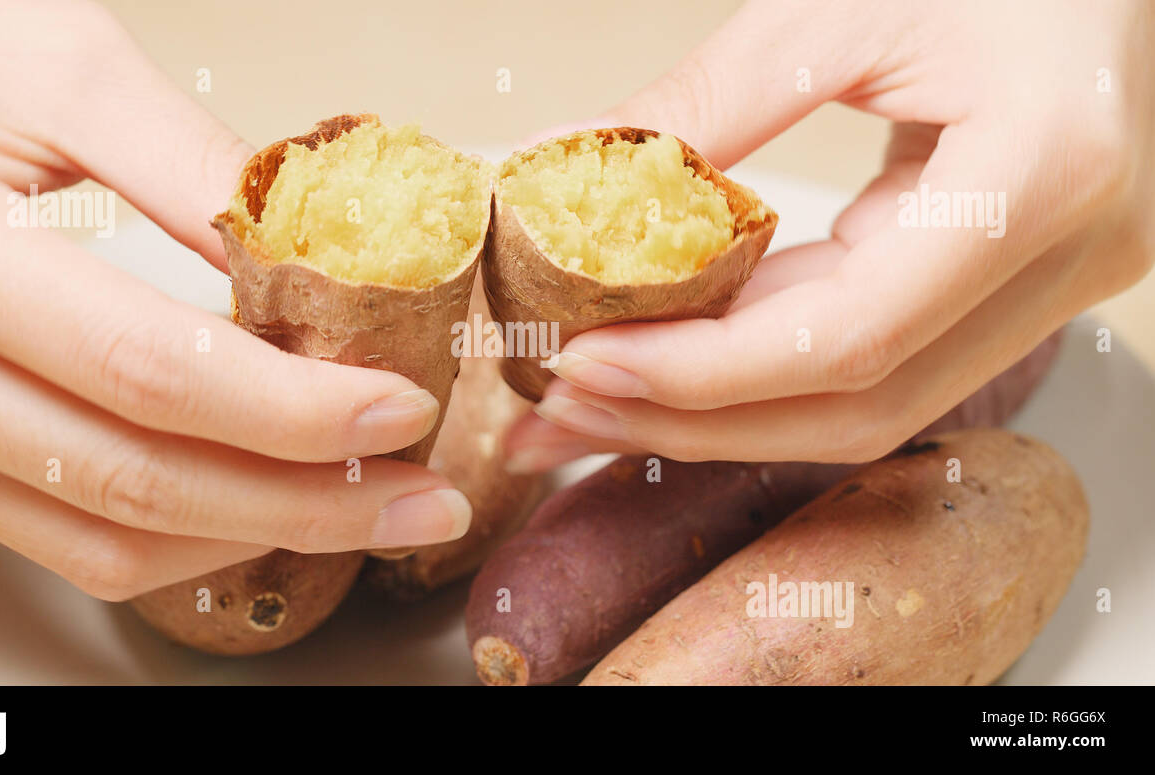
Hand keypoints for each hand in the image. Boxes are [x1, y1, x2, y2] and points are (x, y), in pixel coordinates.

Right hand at [0, 0, 469, 600]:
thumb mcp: (56, 64)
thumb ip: (192, 166)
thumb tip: (321, 270)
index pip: (147, 367)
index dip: (292, 409)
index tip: (398, 410)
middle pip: (131, 476)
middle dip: (301, 504)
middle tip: (416, 501)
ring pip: (94, 534)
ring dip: (248, 536)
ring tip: (358, 510)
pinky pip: (52, 533)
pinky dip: (172, 536)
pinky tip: (253, 506)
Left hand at [506, 0, 1153, 470]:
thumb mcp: (832, 7)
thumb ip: (706, 105)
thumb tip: (567, 174)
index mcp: (1043, 173)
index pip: (851, 335)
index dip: (705, 374)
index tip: (587, 367)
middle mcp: (1064, 258)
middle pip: (857, 404)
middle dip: (694, 420)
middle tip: (565, 413)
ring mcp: (1042, 282)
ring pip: (866, 403)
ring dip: (718, 412)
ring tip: (594, 402)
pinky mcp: (1002, 282)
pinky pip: (873, 353)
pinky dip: (762, 365)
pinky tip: (673, 360)